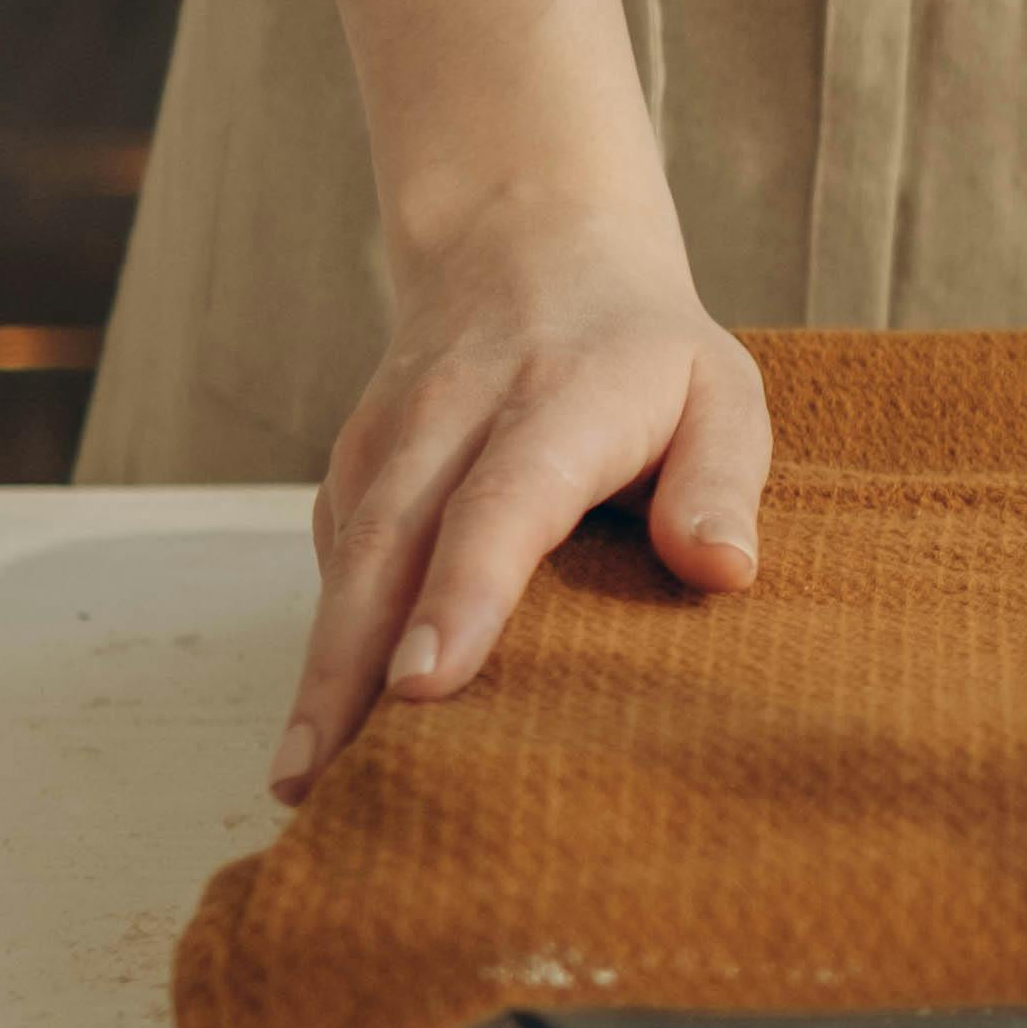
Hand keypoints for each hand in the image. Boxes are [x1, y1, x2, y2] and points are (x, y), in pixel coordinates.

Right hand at [271, 187, 767, 800]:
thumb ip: (723, 481)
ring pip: (344, 562)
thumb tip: (724, 572)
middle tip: (324, 776)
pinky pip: (336, 563)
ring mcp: (388, 443)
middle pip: (389, 547)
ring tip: (302, 782)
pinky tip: (325, 734)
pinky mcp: (353, 471)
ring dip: (318, 672)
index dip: (461, 593)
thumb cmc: (644, 355)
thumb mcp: (719, 392)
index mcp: (557, 403)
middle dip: (351, 664)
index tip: (426, 681)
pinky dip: (325, 644)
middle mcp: (452, 420)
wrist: (525, 245)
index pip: (501, 504)